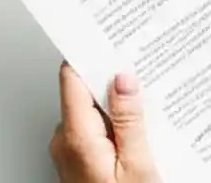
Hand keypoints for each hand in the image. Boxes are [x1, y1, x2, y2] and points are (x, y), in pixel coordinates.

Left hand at [49, 63, 158, 182]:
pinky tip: (135, 136)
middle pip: (84, 94)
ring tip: (145, 115)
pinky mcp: (76, 159)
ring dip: (116, 108)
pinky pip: (93, 129)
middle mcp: (65, 141)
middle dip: (113, 84)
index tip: (112, 46)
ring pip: (91, 111)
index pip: (72, 78)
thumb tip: (123, 80)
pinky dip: (113, 125)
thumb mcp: (137, 165)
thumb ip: (129, 120)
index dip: (92, 58)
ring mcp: (68, 151)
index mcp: (77, 136)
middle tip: (143, 82)